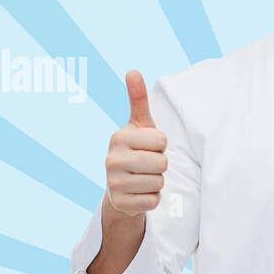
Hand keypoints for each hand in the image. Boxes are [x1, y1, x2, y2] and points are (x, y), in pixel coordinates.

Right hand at [104, 71, 168, 216]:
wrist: (122, 186)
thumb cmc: (137, 150)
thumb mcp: (139, 125)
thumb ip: (138, 100)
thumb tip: (133, 71)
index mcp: (118, 137)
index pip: (161, 141)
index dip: (161, 145)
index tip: (150, 147)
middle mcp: (111, 159)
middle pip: (161, 163)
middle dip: (161, 165)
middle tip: (148, 164)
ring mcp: (113, 182)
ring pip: (159, 182)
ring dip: (157, 182)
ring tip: (144, 177)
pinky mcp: (120, 203)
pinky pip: (153, 201)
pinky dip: (152, 198)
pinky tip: (141, 193)